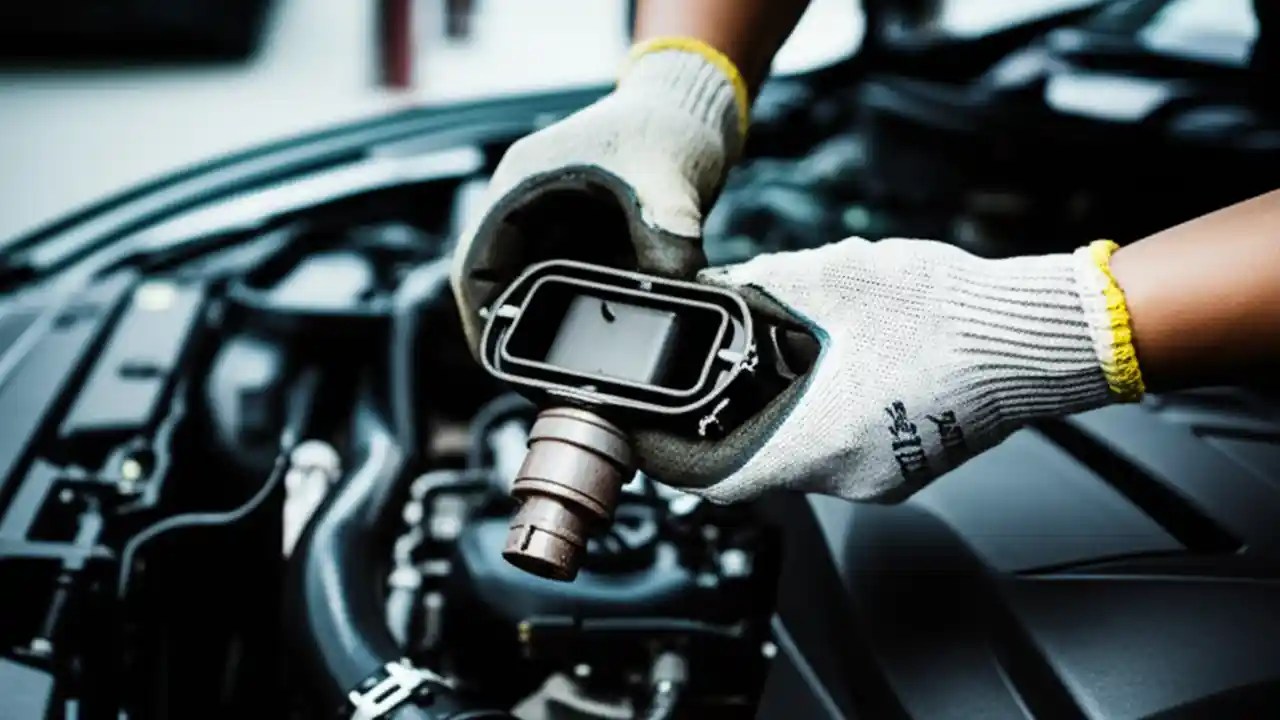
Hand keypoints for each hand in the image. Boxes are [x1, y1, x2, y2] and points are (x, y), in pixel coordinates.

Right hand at [450, 42, 747, 351]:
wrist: (695, 101)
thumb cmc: (665, 125)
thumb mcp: (667, 182)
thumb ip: (668, 241)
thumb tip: (673, 299)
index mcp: (522, 187)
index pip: (477, 262)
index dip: (480, 316)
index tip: (496, 360)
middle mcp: (529, 207)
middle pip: (500, 284)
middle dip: (514, 334)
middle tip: (535, 383)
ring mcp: (557, 224)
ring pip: (534, 291)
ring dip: (548, 329)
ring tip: (568, 376)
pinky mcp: (588, 238)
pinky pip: (572, 287)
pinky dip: (581, 317)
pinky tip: (604, 346)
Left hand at [634, 236, 1136, 502]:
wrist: (1035, 335)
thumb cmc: (947, 312)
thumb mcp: (834, 278)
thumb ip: (762, 285)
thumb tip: (720, 288)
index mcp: (823, 440)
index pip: (718, 479)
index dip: (674, 459)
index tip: (653, 435)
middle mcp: (851, 477)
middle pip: (762, 464)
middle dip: (734, 423)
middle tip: (719, 379)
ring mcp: (886, 479)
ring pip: (806, 459)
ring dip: (785, 419)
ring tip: (784, 365)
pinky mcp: (910, 469)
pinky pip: (847, 454)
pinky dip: (826, 422)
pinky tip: (837, 376)